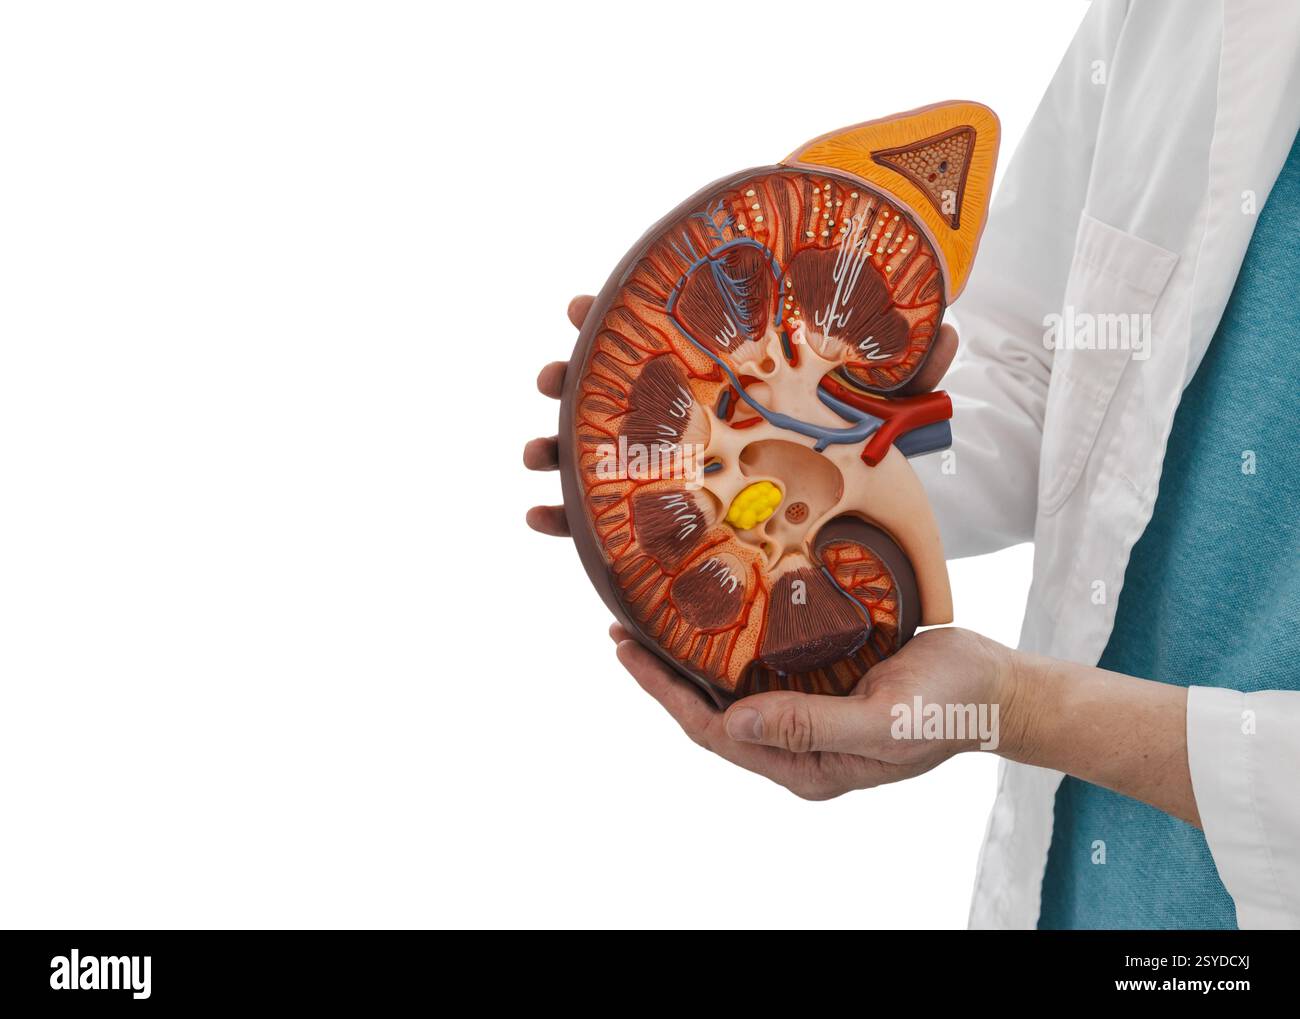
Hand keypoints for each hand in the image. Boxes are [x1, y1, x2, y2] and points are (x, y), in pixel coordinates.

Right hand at [523, 294, 958, 537]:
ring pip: (598, 454)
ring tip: (531, 457)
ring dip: (555, 449)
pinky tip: (538, 519)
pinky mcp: (671, 523)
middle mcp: (695, 422)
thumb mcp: (887, 411)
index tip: (580, 306)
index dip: (618, 318)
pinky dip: (566, 518)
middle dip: (572, 381)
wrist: (861, 519)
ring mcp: (678, 472)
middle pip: (616, 391)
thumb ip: (910, 372)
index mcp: (733, 382)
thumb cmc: (864, 455)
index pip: (667, 339)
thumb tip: (945, 328)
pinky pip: (605, 520)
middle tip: (547, 380)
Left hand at [613, 623, 1015, 799]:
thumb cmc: (949, 709)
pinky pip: (769, 666)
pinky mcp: (825, 683)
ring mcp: (812, 713)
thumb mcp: (881, 721)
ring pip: (736, 688)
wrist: (998, 686)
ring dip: (697, 656)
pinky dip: (738, 640)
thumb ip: (809, 725)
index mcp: (806, 766)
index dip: (668, 696)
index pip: (717, 733)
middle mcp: (800, 743)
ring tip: (656, 620)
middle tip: (625, 633)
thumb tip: (734, 723)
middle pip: (714, 712)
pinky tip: (720, 611)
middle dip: (668, 676)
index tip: (629, 656)